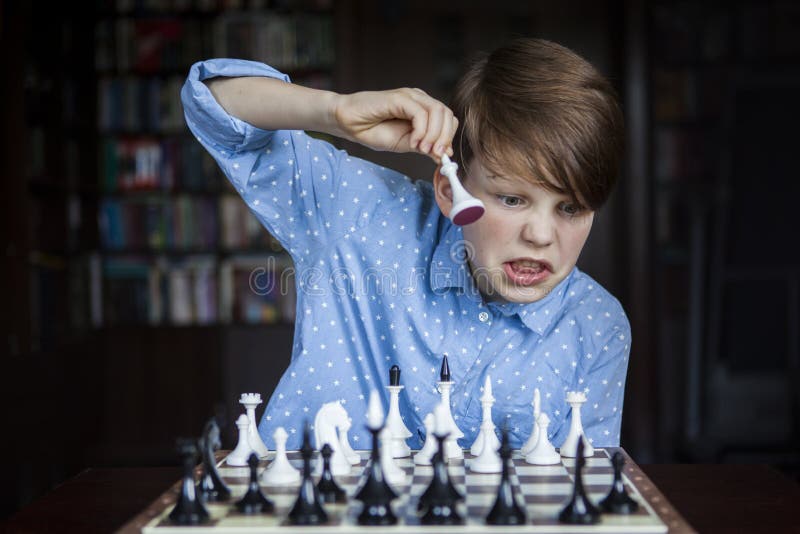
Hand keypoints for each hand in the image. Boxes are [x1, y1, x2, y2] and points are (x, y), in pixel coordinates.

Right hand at [332, 88, 457, 160]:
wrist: (348, 122)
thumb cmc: (373, 130)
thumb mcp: (404, 144)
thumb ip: (424, 147)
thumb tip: (444, 155)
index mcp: (423, 110)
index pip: (448, 120)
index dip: (448, 138)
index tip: (441, 157)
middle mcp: (420, 100)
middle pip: (447, 115)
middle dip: (445, 138)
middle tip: (436, 155)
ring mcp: (411, 96)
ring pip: (438, 112)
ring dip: (435, 135)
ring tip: (423, 149)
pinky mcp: (400, 97)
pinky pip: (420, 113)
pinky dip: (422, 131)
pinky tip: (413, 142)